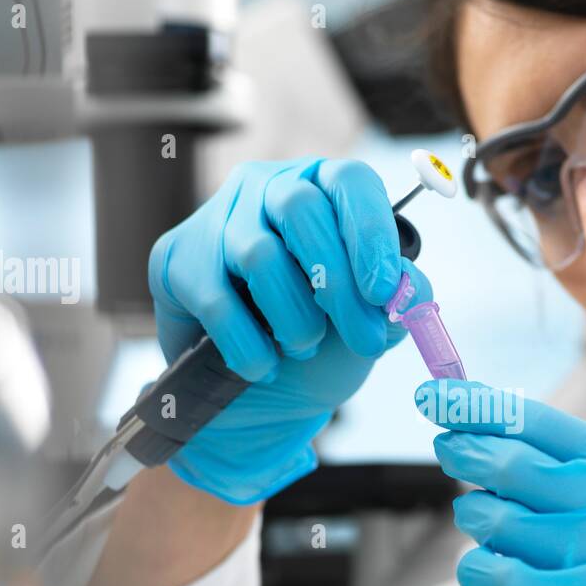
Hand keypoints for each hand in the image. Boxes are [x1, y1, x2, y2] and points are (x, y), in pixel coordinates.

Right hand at [148, 157, 429, 503]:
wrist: (263, 403)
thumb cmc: (324, 349)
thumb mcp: (375, 326)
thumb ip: (401, 299)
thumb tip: (409, 282)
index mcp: (322, 190)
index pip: (349, 181)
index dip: (370, 232)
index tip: (384, 291)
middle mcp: (265, 189)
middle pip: (300, 209)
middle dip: (338, 284)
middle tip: (364, 339)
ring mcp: (216, 220)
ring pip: (259, 255)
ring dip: (294, 318)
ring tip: (304, 349)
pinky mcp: (177, 261)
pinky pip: (217, 300)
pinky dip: (250, 346)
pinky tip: (264, 367)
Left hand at [418, 379, 585, 585]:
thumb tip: (496, 454)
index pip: (539, 422)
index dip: (479, 406)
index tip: (437, 394)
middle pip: (509, 464)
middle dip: (465, 452)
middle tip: (448, 448)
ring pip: (494, 520)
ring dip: (480, 523)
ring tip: (497, 533)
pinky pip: (494, 574)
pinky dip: (478, 573)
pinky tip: (484, 576)